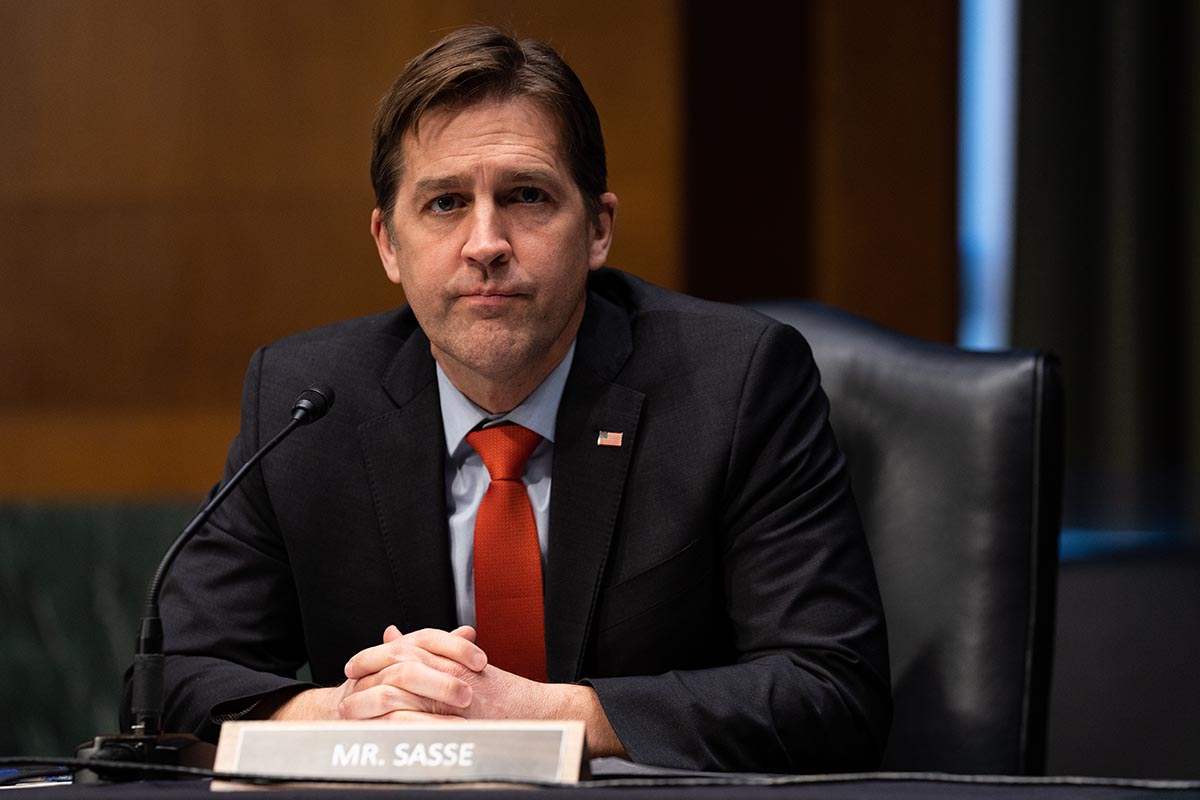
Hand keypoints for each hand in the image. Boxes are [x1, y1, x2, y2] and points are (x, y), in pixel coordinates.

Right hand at [337, 625, 486, 720]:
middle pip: (408, 666)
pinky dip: (414, 728)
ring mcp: (361, 692)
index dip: (455, 647)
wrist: (339, 712)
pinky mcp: (357, 718)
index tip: (481, 661)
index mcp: (393, 650)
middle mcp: (375, 667)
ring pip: (392, 694)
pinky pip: (386, 723)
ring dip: (428, 708)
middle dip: (442, 682)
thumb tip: (467, 632)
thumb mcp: (413, 665)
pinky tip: (438, 734)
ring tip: (459, 720)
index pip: (425, 637)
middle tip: (469, 694)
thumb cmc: (383, 687)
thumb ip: (439, 650)